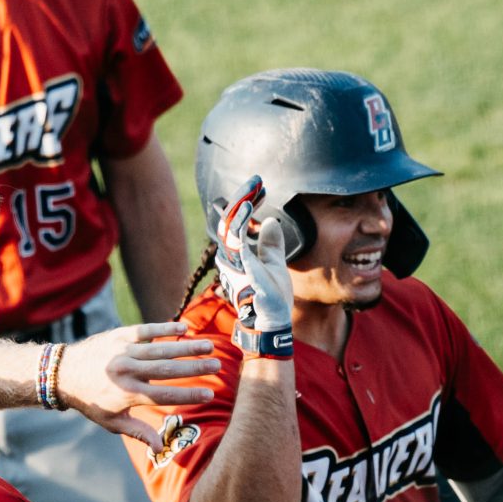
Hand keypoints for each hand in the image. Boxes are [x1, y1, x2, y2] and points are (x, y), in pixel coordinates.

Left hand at [59, 322, 217, 450]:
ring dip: (187, 347)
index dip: (189, 395)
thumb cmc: (90, 401)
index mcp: (127, 393)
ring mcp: (124, 350)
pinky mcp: (120, 335)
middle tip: (218, 366)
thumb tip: (160, 448)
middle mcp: (127, 370)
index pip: (165, 395)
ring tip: (209, 347)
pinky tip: (185, 328)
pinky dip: (165, 328)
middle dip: (195, 368)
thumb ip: (138, 432)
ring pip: (161, 348)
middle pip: (168, 369)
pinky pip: (147, 330)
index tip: (210, 395)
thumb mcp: (112, 421)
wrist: (63, 373)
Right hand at [213, 178, 294, 333]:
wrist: (273, 321)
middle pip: (228, 219)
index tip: (261, 188)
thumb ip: (270, 244)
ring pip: (229, 227)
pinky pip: (237, 241)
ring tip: (253, 189)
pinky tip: (249, 206)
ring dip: (240, 205)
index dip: (245, 202)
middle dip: (241, 196)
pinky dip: (241, 222)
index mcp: (237, 254)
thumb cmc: (271, 297)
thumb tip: (270, 222)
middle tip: (255, 180)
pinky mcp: (243, 268)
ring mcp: (234, 262)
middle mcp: (230, 256)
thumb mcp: (274, 264)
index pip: (236, 222)